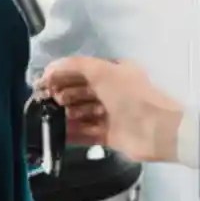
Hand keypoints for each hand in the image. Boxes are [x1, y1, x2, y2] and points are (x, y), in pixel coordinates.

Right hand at [38, 57, 182, 162]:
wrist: (155, 128)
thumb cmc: (129, 96)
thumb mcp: (102, 71)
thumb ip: (75, 65)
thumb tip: (50, 68)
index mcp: (113, 72)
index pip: (82, 71)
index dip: (62, 75)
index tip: (44, 83)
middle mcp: (112, 92)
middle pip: (80, 92)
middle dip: (63, 95)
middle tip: (47, 102)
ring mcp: (111, 114)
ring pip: (82, 113)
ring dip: (66, 115)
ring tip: (51, 119)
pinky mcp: (110, 135)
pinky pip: (87, 133)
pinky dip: (74, 134)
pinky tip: (60, 135)